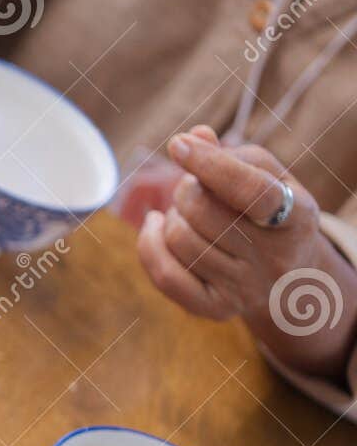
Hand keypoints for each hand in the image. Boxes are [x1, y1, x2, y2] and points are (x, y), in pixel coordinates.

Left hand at [137, 125, 356, 381]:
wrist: (287, 273)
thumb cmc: (269, 211)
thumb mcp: (267, 178)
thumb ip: (232, 157)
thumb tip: (193, 137)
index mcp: (297, 218)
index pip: (250, 191)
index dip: (211, 166)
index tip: (179, 146)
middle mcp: (274, 259)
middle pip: (202, 211)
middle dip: (187, 189)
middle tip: (193, 188)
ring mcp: (245, 288)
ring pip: (179, 239)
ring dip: (173, 216)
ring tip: (188, 212)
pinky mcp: (217, 308)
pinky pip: (166, 277)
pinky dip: (149, 246)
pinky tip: (155, 226)